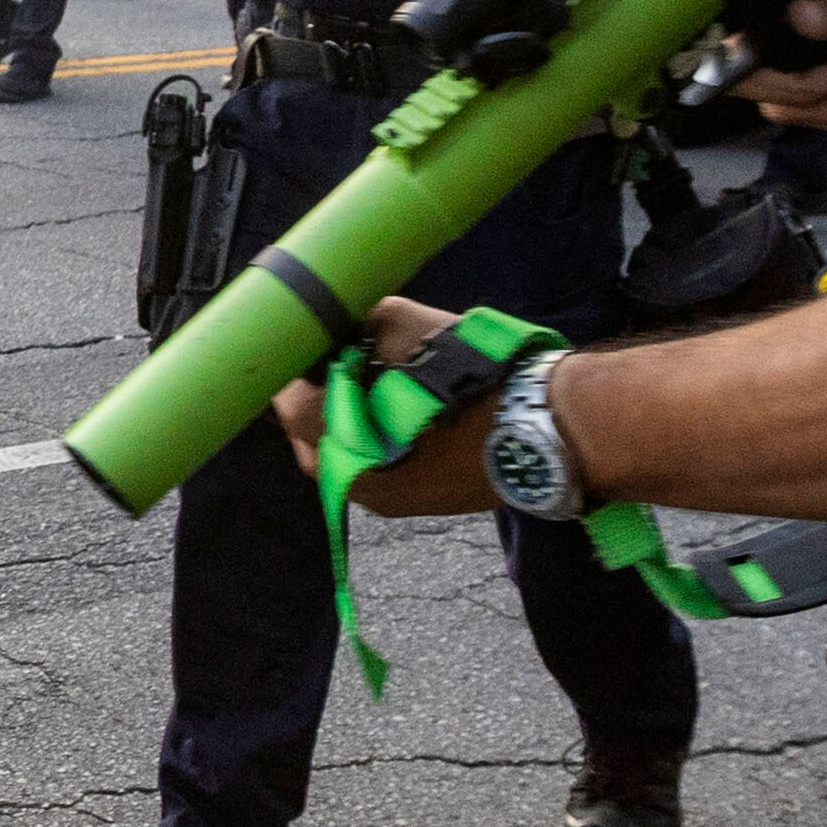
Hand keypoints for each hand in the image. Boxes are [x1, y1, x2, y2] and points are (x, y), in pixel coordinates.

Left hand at [266, 294, 521, 513]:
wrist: (537, 427)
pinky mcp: (412, 505)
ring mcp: (382, 500)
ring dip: (347, 423)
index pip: (289, 405)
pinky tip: (402, 414)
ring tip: (373, 387)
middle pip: (310, 437)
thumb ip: (361, 323)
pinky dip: (375, 443)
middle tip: (337, 366)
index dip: (294, 371)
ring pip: (342, 457)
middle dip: (317, 401)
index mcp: (337, 441)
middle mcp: (350, 482)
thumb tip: (347, 321)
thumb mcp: (406, 324)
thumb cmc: (467, 376)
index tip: (304, 347)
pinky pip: (374, 471)